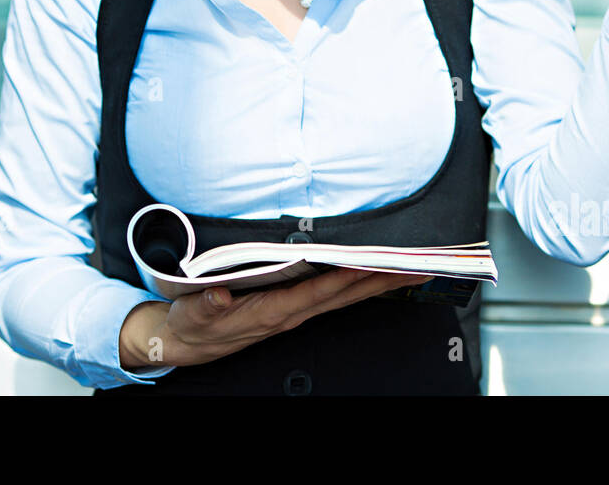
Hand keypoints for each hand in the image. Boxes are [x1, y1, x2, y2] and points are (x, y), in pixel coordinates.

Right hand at [119, 268, 434, 370]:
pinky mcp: (293, 309)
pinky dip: (359, 285)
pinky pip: (334, 296)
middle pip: (346, 295)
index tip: (377, 264)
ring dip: (379, 282)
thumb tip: (221, 296)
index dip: (349, 278)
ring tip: (411, 268)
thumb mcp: (192, 316)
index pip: (319, 292)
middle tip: (421, 266)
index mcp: (272, 312)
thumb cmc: (192, 325)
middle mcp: (291, 314)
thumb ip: (207, 306)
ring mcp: (295, 313)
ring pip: (346, 296)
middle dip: (383, 280)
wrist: (187, 343)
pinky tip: (375, 276)